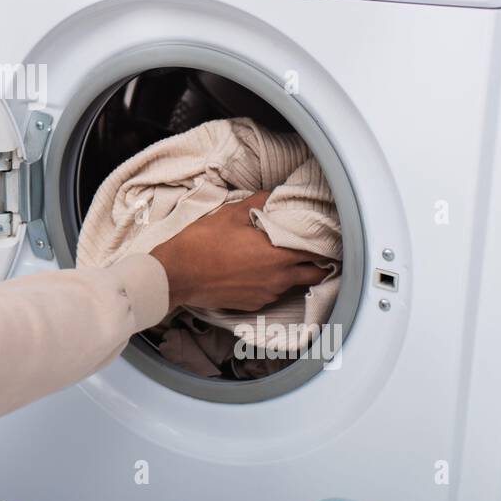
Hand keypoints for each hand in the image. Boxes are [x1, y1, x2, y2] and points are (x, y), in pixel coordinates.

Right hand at [148, 191, 331, 312]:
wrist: (177, 275)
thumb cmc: (202, 243)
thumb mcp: (231, 214)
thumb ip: (259, 203)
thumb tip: (273, 195)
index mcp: (278, 254)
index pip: (317, 252)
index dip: (323, 244)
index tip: (322, 236)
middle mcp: (278, 279)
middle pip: (314, 275)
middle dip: (316, 263)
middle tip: (309, 249)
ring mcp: (266, 295)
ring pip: (293, 285)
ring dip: (293, 273)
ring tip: (280, 258)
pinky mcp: (253, 305)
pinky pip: (273, 294)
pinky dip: (272, 283)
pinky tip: (258, 271)